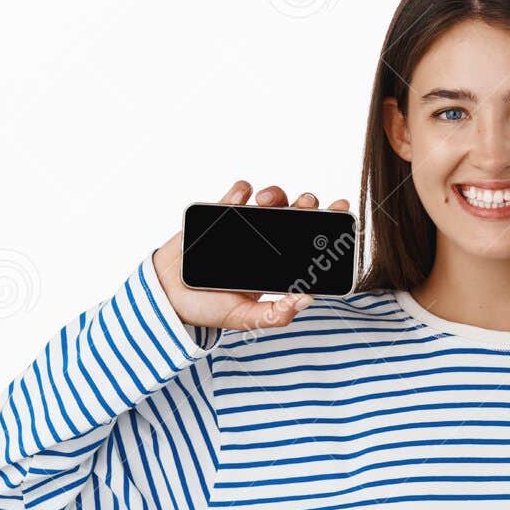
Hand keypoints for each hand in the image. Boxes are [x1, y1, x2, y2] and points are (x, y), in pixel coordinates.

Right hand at [151, 181, 351, 331]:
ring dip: (275, 195)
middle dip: (308, 204)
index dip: (328, 225)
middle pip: (296, 214)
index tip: (342, 210)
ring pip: (270, 201)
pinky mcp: (219, 214)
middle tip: (309, 204)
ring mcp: (244, 226)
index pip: (310, 241)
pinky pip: (235, 195)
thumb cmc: (208, 308)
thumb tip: (306, 300)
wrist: (167, 295)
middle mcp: (267, 242)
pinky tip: (242, 196)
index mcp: (279, 265)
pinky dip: (241, 191)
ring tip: (266, 202)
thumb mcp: (244, 318)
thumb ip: (274, 315)